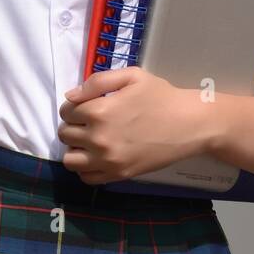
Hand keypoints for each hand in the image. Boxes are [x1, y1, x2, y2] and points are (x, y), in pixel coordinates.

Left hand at [58, 66, 220, 185]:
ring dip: (75, 148)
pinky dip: (86, 167)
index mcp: (99, 111)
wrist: (189, 125)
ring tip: (89, 141)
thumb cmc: (161, 96)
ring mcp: (108, 160)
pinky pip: (86, 177)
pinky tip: (97, 156)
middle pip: (65, 134)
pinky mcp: (118, 174)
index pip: (66, 111)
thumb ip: (97, 82)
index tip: (84, 106)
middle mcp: (98, 138)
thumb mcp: (131, 76)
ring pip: (70, 159)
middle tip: (89, 122)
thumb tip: (71, 96)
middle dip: (73, 125)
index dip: (73, 106)